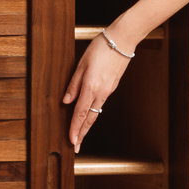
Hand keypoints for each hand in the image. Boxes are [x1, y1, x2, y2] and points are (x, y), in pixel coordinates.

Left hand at [62, 33, 132, 152]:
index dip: (75, 129)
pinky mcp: (112, 87)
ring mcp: (108, 91)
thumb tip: (66, 101)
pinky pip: (101, 104)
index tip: (72, 141)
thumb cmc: (100, 48)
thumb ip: (73, 84)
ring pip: (96, 113)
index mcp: (91, 87)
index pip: (80, 113)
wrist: (122, 41)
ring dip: (88, 126)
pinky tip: (89, 117)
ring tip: (81, 136)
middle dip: (82, 134)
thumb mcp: (81, 64)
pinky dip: (94, 113)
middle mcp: (101, 92)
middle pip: (90, 118)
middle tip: (76, 147)